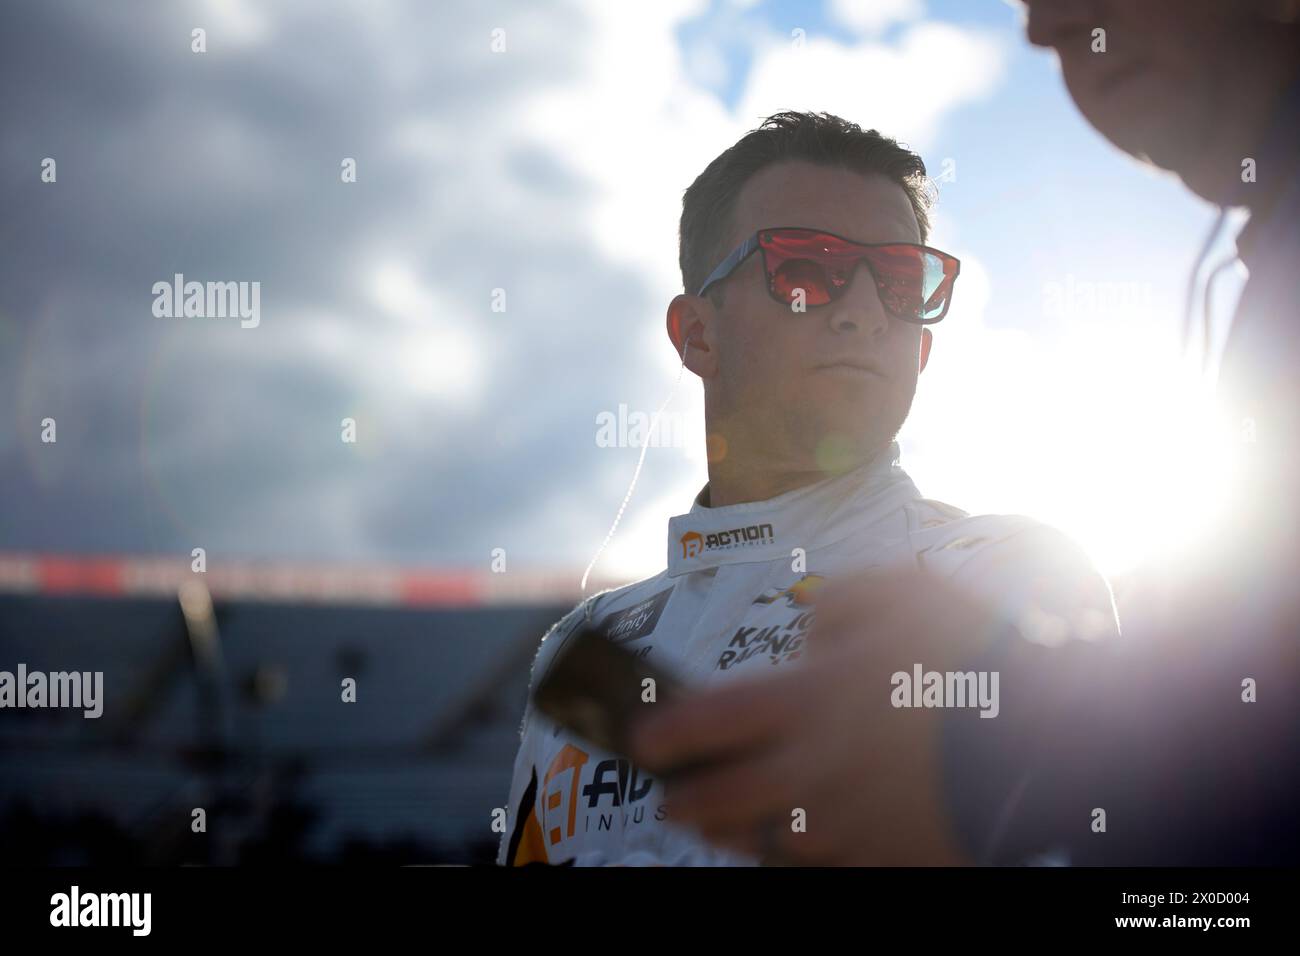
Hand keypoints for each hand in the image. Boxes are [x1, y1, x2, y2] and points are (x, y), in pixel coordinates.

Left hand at [628, 567, 1003, 864]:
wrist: (1053, 737)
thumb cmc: (975, 652)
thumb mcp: (903, 591)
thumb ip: (838, 605)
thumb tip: (810, 638)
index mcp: (806, 700)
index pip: (705, 723)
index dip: (665, 734)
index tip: (647, 741)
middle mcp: (809, 770)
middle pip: (716, 802)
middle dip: (684, 801)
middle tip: (673, 797)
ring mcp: (844, 826)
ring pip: (761, 844)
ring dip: (738, 831)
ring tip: (730, 822)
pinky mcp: (881, 861)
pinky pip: (820, 868)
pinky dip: (802, 855)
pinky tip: (805, 839)